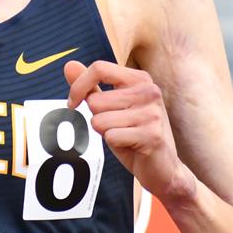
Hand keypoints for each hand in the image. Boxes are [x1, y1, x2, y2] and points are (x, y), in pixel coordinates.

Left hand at [64, 59, 190, 201]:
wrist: (163, 168)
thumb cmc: (134, 135)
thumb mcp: (110, 108)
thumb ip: (91, 87)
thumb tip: (69, 64)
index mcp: (140, 79)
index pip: (99, 68)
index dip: (78, 86)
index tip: (73, 103)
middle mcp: (149, 91)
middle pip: (95, 100)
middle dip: (97, 118)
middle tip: (117, 128)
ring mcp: (152, 112)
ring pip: (100, 120)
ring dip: (106, 133)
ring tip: (125, 137)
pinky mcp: (151, 135)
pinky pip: (111, 137)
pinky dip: (116, 145)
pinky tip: (132, 147)